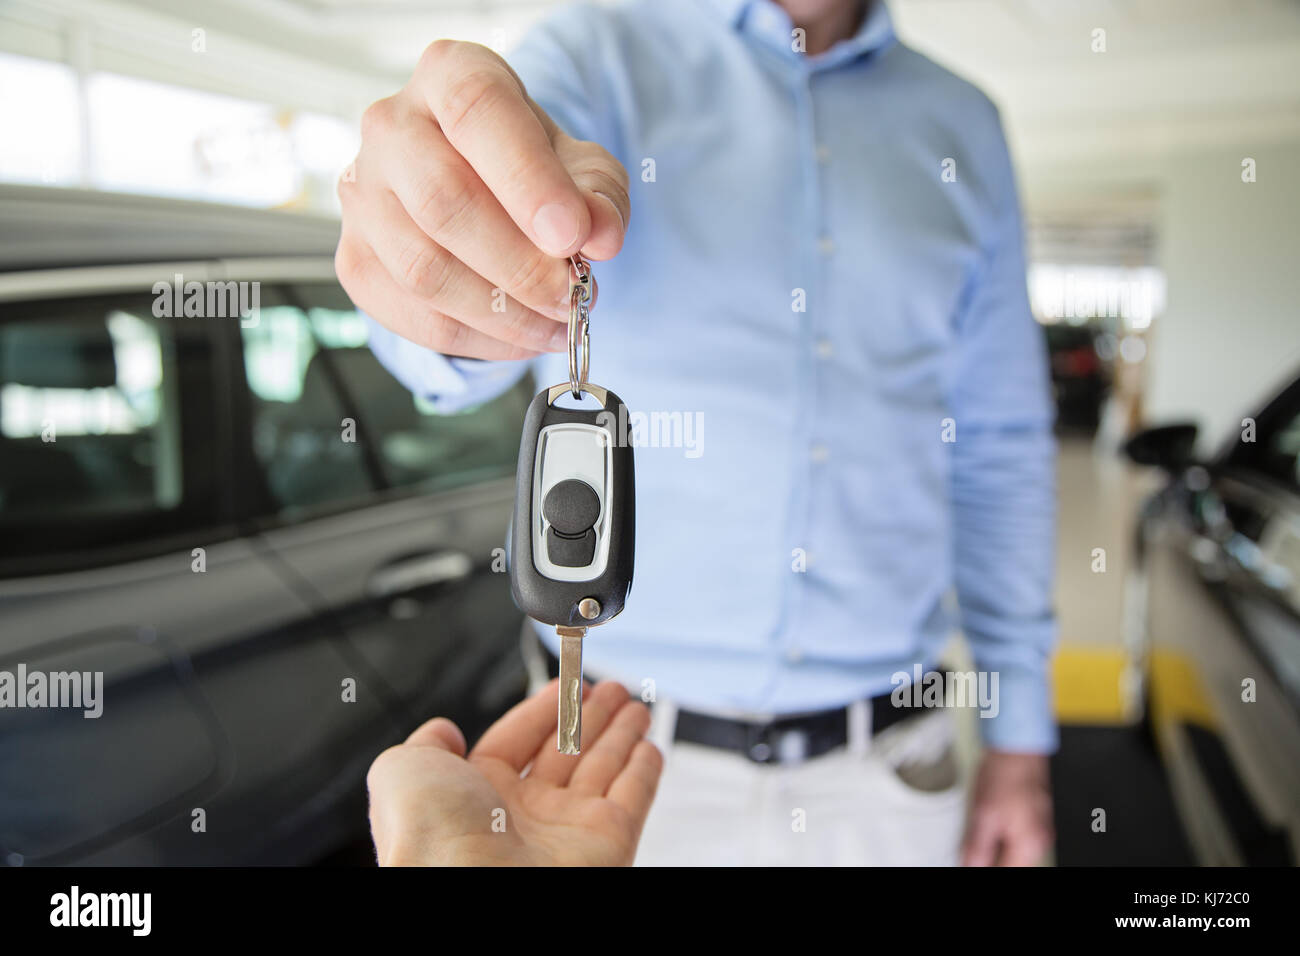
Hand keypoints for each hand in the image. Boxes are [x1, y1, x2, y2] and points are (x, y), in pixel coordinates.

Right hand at [336, 40, 629, 360]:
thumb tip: (600, 236)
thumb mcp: (582, 168)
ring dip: (502, 313)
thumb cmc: (530, 168)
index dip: (527, 179)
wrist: (480, 190)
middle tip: (571, 293)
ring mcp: (362, 196)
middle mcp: (391, 127)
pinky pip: (413, 316)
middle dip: (520, 264)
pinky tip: (521, 336)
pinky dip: (478, 340)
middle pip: (442, 201)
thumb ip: (599, 196)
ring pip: (423, 269)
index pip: (477, 113)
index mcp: (449, 76)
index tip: (573, 235)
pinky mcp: (355, 260)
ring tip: (556, 321)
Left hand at [366, 680, 661, 865]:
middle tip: (607, 688)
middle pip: (564, 752)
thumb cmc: (432, 842)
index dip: (541, 709)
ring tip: (634, 704)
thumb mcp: (402, 772)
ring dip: (621, 734)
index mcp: (475, 797)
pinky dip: (645, 770)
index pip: (516, 740)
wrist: (473, 894)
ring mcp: (568, 831)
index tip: (564, 682)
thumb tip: (442, 731)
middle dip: (587, 716)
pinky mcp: (608, 843)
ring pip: (602, 769)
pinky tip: (649, 747)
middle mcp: (523, 816)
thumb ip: (424, 745)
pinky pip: (633, 797)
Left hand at [961, 750, 1053, 865]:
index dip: (984, 867)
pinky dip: (1002, 838)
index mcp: (1029, 843)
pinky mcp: (1036, 821)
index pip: (1004, 871)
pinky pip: (1018, 840)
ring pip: (1014, 853)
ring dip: (995, 849)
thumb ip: (977, 847)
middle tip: (971, 849)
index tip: (970, 862)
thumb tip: (970, 865)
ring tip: (981, 831)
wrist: (1018, 749)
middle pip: (1011, 863)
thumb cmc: (1005, 774)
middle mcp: (1040, 841)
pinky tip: (990, 825)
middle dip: (990, 859)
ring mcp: (1040, 831)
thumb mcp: (983, 814)